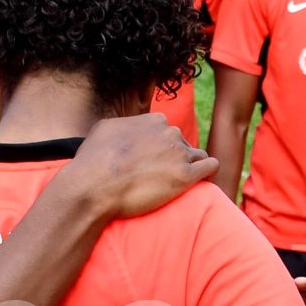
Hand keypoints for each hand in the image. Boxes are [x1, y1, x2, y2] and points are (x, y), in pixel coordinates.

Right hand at [68, 112, 217, 218]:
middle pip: (182, 143)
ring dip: (193, 165)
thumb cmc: (94, 160)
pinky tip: (203, 179)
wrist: (94, 185)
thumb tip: (126, 129)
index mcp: (154, 121)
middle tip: (161, 175)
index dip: (161, 146)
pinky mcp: (185, 176)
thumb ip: (124, 124)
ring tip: (181, 181)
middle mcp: (169, 133)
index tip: (152, 160)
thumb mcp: (105, 128)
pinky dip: (209, 172)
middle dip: (175, 157)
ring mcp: (179, 154)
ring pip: (198, 155)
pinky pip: (210, 167)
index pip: (167, 130)